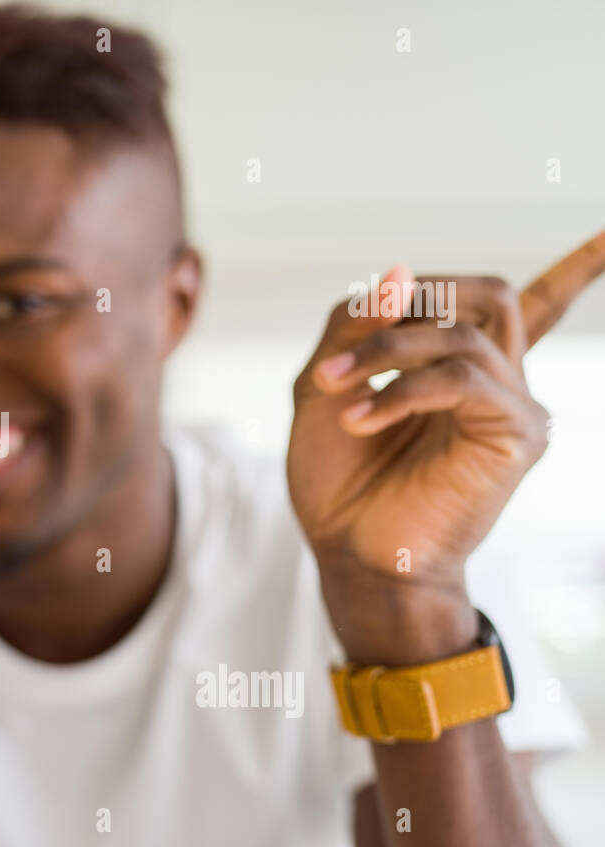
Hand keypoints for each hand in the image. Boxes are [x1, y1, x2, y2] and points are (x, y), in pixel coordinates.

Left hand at [288, 232, 604, 662]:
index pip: (524, 301)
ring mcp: (512, 405)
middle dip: (411, 300)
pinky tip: (361, 417)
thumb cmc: (338, 477)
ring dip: (386, 349)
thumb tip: (398, 271)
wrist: (350, 552)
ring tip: (333, 386)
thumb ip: (351, 327)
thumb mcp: (322, 385)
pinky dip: (403, 388)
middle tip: (349, 341)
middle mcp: (497, 380)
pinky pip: (466, 380)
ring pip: (466, 332)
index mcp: (459, 366)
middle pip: (486, 294)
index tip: (593, 239)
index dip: (580, 268)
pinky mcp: (516, 436)